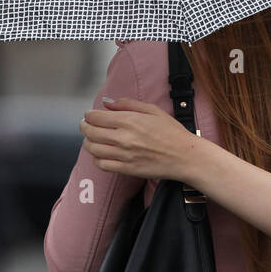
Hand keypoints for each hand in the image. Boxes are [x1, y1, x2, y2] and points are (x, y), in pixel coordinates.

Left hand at [79, 97, 198, 181]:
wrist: (185, 156)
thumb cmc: (172, 132)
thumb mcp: (153, 110)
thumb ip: (128, 104)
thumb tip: (107, 102)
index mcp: (129, 121)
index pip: (95, 117)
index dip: (89, 115)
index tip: (90, 115)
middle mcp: (123, 138)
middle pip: (90, 132)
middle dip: (85, 127)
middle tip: (87, 125)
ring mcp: (124, 155)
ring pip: (92, 149)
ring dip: (88, 142)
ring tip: (93, 139)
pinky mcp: (126, 169)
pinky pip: (102, 164)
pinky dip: (97, 158)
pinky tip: (102, 153)